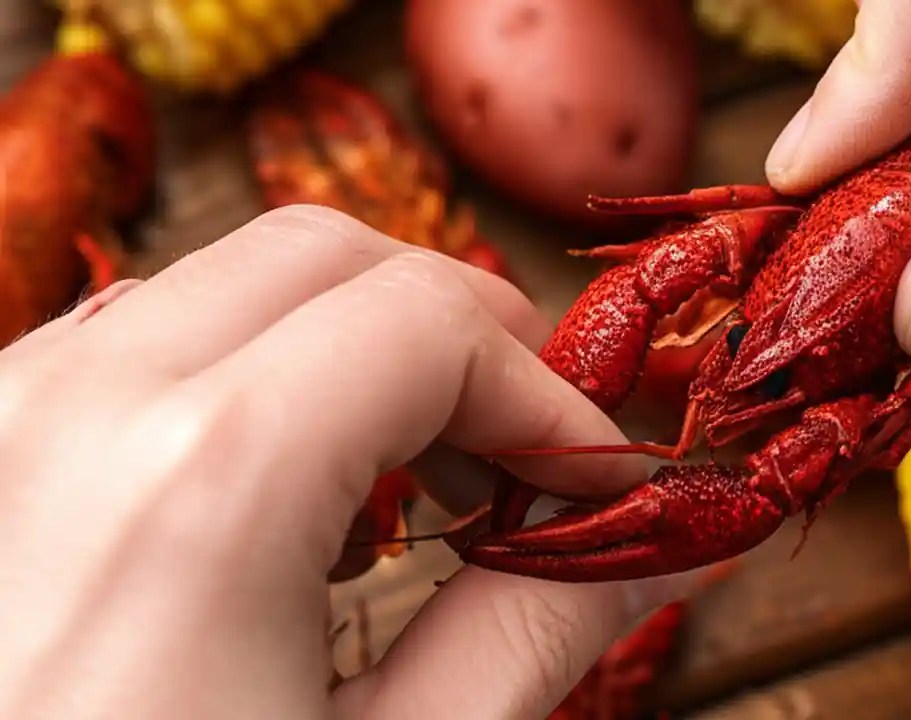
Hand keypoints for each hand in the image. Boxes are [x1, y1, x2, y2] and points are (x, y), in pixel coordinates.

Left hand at [0, 206, 692, 719]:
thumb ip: (538, 630)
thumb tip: (666, 538)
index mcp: (202, 484)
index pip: (433, 324)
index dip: (550, 392)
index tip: (600, 480)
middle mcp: (71, 410)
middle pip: (325, 256)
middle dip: (458, 334)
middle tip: (523, 457)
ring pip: (219, 287)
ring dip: (348, 353)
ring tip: (406, 492)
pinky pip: (126, 352)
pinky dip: (243, 385)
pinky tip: (278, 517)